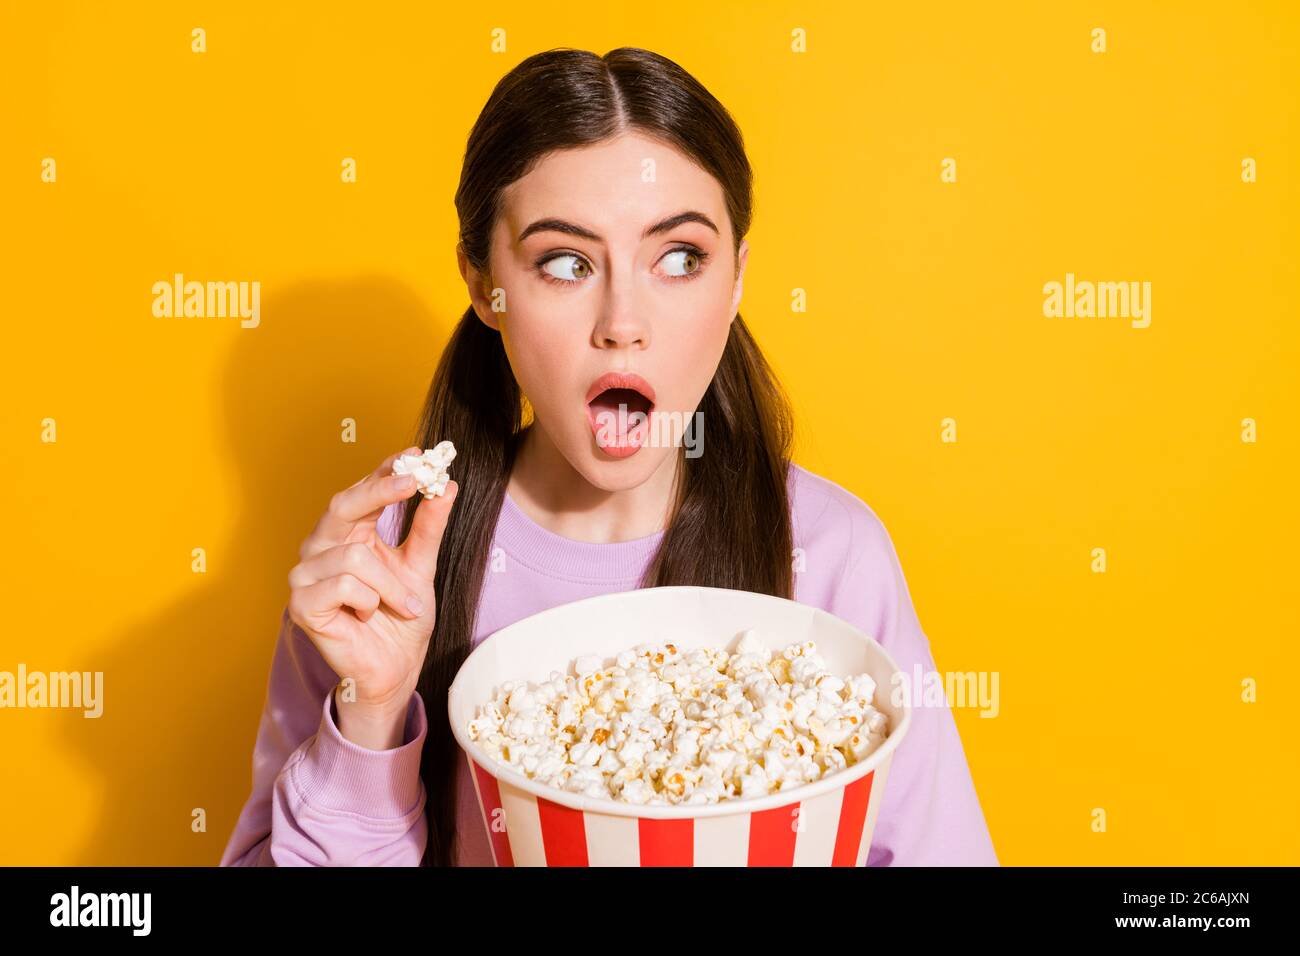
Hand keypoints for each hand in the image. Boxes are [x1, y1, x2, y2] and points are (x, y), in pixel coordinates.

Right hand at [288, 446, 458, 725]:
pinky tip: (369, 616)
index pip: (362, 491)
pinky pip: (345, 586)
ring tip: (403, 606)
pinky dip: (370, 601)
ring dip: (391, 584)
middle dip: (381, 491)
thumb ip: (428, 527)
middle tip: (415, 482)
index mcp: (347, 533)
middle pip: (344, 504)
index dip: (385, 471)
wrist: (395, 669)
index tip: (415, 455)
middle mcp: (320, 547)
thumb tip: (447, 486)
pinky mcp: (302, 604)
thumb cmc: (402, 618)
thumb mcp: (422, 566)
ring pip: (356, 556)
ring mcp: (305, 575)